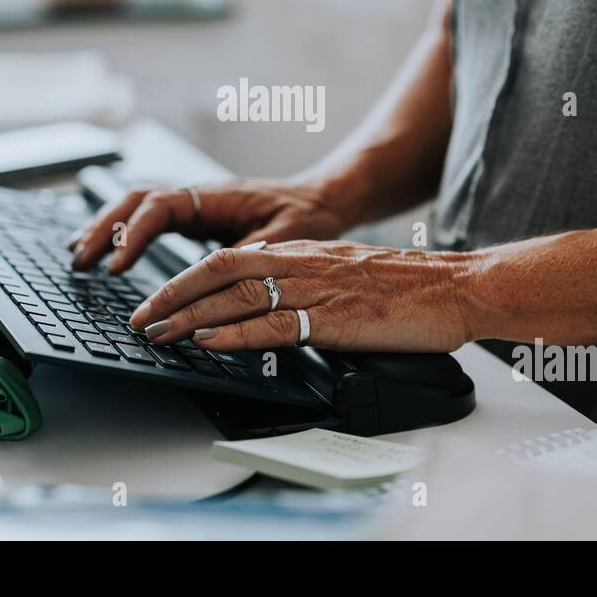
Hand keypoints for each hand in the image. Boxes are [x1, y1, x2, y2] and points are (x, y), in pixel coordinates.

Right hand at [69, 179, 351, 273]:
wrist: (324, 200)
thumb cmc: (309, 216)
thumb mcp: (287, 238)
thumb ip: (252, 253)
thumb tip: (216, 276)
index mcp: (216, 196)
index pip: (160, 206)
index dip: (134, 234)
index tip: (117, 266)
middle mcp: (198, 196)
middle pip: (135, 201)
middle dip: (104, 228)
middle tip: (79, 261)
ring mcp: (194, 206)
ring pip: (137, 207)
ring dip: (105, 228)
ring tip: (77, 255)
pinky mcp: (195, 220)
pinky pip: (149, 220)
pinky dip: (123, 233)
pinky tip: (106, 253)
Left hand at [128, 240, 480, 352]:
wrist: (457, 286)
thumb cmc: (410, 287)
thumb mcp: (348, 276)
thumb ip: (309, 286)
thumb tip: (273, 311)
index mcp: (304, 253)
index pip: (230, 258)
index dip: (187, 278)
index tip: (158, 297)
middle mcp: (303, 263)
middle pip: (220, 270)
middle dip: (173, 294)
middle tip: (140, 316)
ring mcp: (317, 289)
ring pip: (239, 295)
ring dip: (191, 316)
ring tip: (158, 332)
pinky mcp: (335, 318)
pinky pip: (275, 324)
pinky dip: (236, 334)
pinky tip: (209, 343)